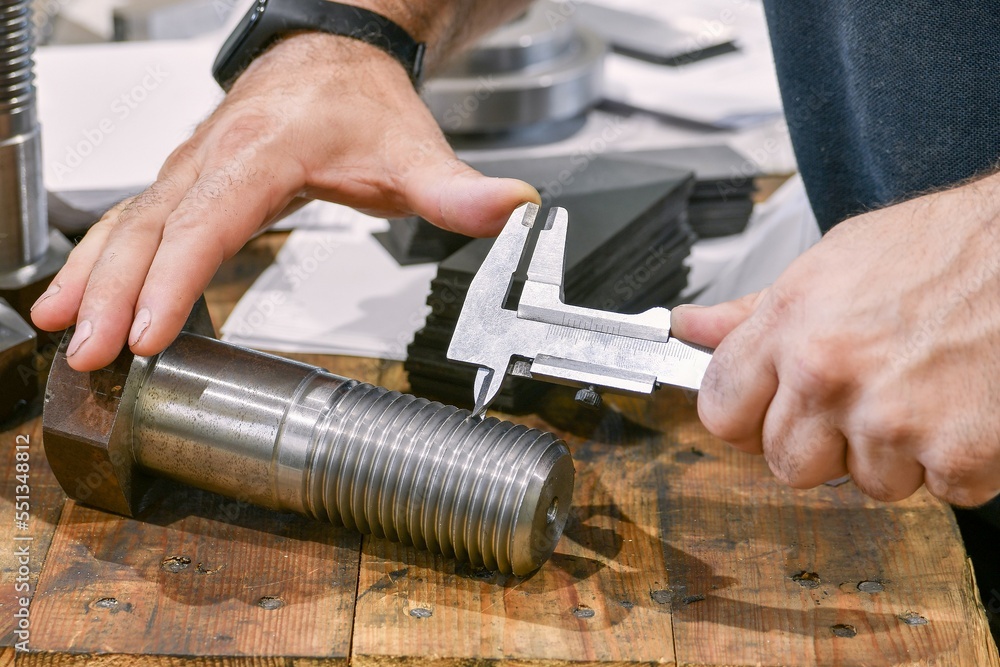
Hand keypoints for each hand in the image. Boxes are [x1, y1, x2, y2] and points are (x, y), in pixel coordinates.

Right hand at [30, 32, 538, 370]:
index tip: (151, 333)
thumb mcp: (414, 149)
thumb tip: (514, 209)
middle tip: (90, 355)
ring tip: (61, 332)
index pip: (211, 220)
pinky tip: (79, 298)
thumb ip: (457, 190)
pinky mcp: (185, 181)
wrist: (332, 54)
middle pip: (152, 228)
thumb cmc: (363, 102)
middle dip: (116, 294)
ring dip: (92, 279)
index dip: (178, 279)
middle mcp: (213, 158)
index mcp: (265, 153)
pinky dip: (102, 263)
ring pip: (129, 224)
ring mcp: (191, 168)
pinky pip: (134, 223)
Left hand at [671, 174, 999, 506]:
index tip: (760, 415)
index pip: (720, 411)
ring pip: (863, 483)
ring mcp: (890, 420)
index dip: (741, 419)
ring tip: (922, 390)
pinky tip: (962, 407)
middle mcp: (829, 374)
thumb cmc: (942, 250)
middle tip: (861, 398)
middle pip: (784, 462)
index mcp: (791, 326)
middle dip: (820, 443)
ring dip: (891, 454)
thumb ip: (752, 312)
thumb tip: (689, 327)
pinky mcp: (955, 455)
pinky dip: (953, 463)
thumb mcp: (830, 264)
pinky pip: (936, 492)